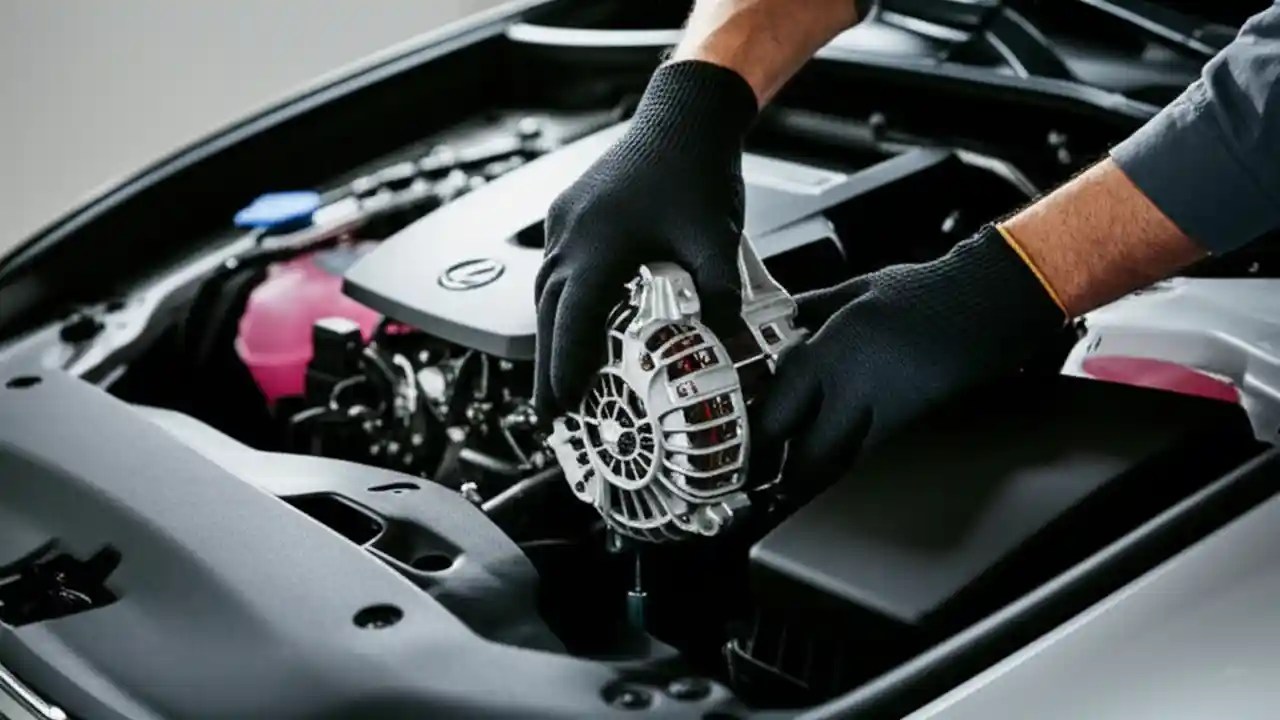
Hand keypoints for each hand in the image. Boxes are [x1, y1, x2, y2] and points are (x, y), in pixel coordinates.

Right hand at [534, 60, 757, 418]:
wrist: (684, 113)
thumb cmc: (694, 168)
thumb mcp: (716, 239)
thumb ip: (719, 293)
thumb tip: (725, 340)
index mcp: (598, 248)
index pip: (573, 325)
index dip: (566, 370)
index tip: (562, 407)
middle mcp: (571, 237)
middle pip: (548, 315)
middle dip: (548, 367)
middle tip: (551, 411)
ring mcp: (566, 223)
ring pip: (547, 292)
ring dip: (550, 336)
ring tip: (558, 377)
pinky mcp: (571, 213)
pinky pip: (555, 268)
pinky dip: (559, 303)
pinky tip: (572, 319)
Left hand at [751, 226, 1065, 479]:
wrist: (978, 310)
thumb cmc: (918, 295)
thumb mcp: (852, 291)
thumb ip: (809, 309)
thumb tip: (779, 316)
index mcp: (830, 352)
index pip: (780, 408)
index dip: (759, 433)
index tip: (746, 440)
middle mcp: (851, 390)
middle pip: (807, 454)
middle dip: (783, 474)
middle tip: (764, 479)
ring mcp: (880, 413)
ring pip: (837, 463)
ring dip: (812, 474)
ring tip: (790, 482)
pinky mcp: (903, 424)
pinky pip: (862, 453)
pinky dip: (841, 461)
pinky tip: (828, 459)